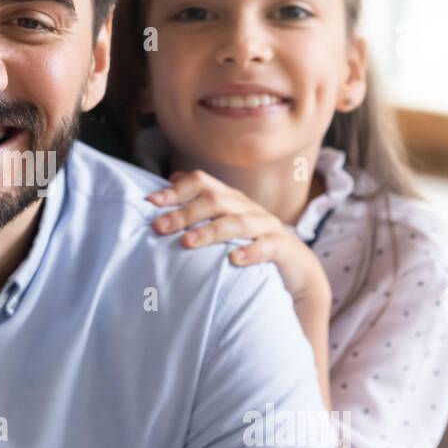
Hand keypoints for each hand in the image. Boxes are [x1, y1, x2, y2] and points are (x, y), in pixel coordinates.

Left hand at [146, 170, 329, 307]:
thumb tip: (173, 177)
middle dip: (185, 213)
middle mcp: (248, 208)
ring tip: (188, 243)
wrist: (297, 269)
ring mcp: (267, 227)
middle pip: (216, 201)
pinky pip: (268, 246)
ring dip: (211, 231)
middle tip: (160, 227)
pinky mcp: (283, 248)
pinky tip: (234, 260)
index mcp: (231, 199)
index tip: (150, 202)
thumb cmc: (252, 244)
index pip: (202, 183)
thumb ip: (201, 202)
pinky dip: (251, 252)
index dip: (176, 190)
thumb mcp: (225, 221)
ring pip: (238, 222)